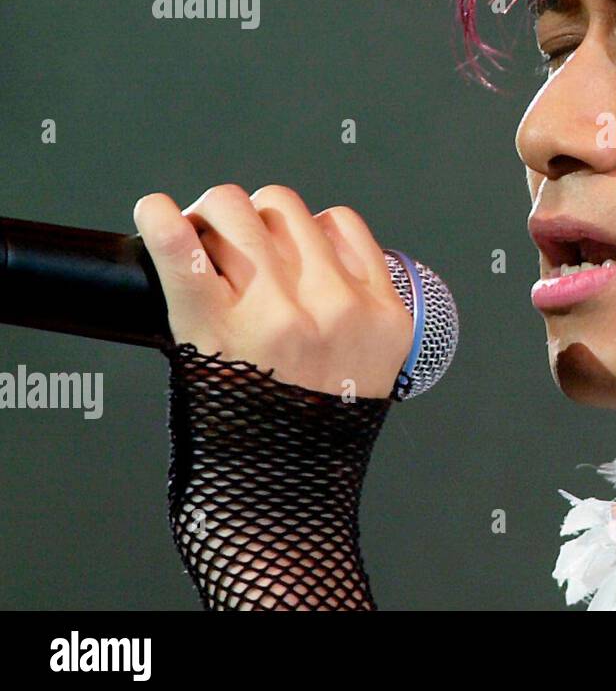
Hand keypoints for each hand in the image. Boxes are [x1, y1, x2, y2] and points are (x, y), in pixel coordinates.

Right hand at [133, 184, 411, 398]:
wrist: (302, 482)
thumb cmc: (243, 424)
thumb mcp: (196, 365)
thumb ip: (198, 299)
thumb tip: (201, 234)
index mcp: (220, 336)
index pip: (179, 246)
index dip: (158, 217)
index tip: (157, 212)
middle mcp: (282, 316)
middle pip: (233, 209)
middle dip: (214, 216)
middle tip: (218, 237)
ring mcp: (340, 309)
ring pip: (287, 208)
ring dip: (266, 222)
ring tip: (268, 252)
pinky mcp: (383, 310)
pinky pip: (344, 225)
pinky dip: (321, 233)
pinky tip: (314, 257)